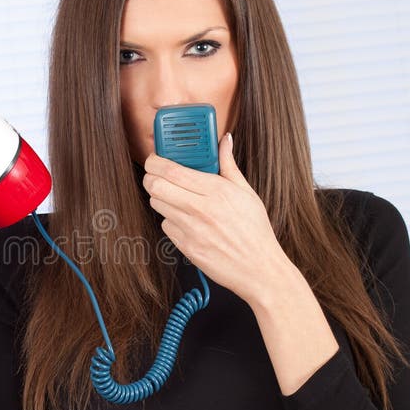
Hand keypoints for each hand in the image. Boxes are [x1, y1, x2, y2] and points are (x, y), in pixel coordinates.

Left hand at [142, 133, 287, 303]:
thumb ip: (229, 164)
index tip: (155, 158)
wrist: (259, 269)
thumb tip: (225, 140)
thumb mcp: (246, 193)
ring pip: (157, 205)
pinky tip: (186, 219)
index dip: (155, 161)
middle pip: (156, 186)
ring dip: (160, 197)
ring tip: (174, 196)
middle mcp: (201, 209)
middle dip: (151, 178)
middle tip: (156, 175)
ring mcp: (191, 230)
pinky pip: (166, 225)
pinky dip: (170, 219)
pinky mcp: (185, 247)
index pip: (172, 170)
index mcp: (216, 191)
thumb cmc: (255, 231)